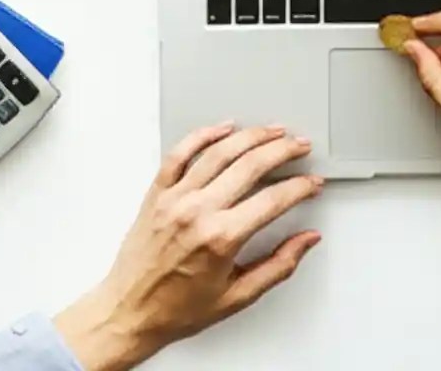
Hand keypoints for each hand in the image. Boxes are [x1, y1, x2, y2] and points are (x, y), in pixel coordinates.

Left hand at [54, 124, 323, 370]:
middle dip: (282, 150)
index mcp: (220, 239)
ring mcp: (174, 199)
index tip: (311, 183)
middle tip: (299, 146)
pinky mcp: (156, 194)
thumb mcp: (238, 296)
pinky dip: (202, 136)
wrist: (128, 312)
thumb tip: (306, 240)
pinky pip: (179, 154)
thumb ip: (278, 265)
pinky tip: (222, 128)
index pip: (273, 200)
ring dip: (250, 136)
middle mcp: (197, 213)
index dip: (300, 187)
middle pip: (250, 165)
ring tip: (271, 131)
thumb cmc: (176, 309)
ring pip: (218, 152)